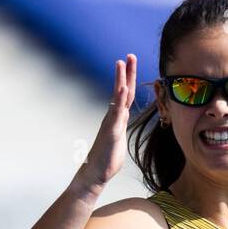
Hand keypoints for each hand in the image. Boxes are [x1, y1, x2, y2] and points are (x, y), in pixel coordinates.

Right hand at [79, 54, 137, 190]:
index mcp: (117, 119)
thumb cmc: (107, 161)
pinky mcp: (111, 131)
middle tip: (129, 55)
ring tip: (122, 62)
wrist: (95, 173)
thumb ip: (120, 129)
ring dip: (121, 79)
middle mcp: (114, 117)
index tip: (131, 64)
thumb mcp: (118, 141)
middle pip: (122, 90)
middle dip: (127, 72)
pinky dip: (119, 99)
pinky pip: (116, 112)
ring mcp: (111, 122)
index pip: (125, 95)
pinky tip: (122, 88)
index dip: (129, 80)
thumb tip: (121, 124)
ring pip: (118, 97)